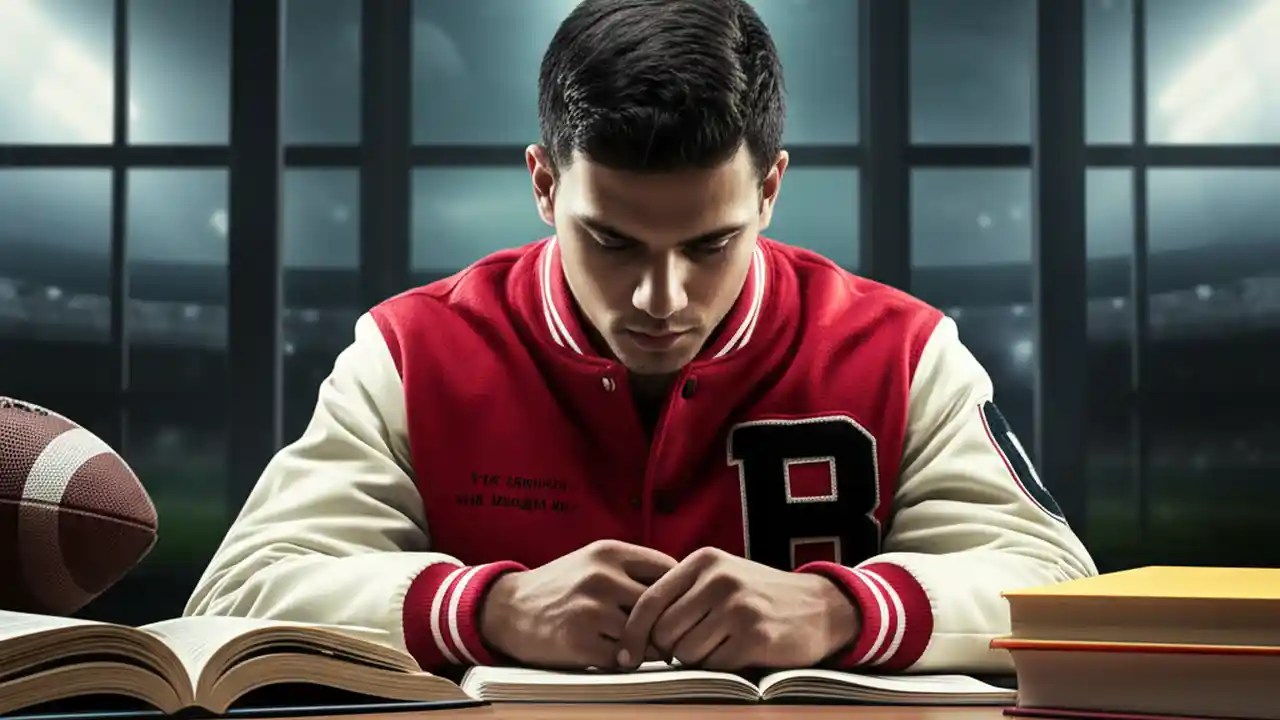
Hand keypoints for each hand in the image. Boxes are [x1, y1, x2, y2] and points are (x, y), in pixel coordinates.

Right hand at [478, 539, 676, 669]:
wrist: (507, 608)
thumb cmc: (560, 587)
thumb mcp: (594, 562)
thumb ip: (633, 570)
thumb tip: (683, 589)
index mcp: (610, 552)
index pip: (668, 570)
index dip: (677, 592)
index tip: (676, 606)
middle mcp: (601, 576)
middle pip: (659, 605)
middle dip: (664, 624)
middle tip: (665, 636)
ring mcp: (589, 608)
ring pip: (644, 634)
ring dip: (645, 646)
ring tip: (637, 647)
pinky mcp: (578, 641)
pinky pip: (621, 658)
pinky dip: (622, 661)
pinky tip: (612, 655)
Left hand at [616, 547, 858, 670]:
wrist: (820, 607)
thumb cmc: (758, 597)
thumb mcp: (719, 577)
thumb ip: (680, 593)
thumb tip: (631, 630)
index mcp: (703, 561)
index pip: (648, 602)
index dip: (632, 634)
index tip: (625, 657)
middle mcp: (718, 579)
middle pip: (663, 632)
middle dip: (670, 650)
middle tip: (693, 647)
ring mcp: (737, 606)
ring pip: (685, 652)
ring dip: (696, 660)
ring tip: (720, 646)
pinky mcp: (755, 635)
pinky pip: (714, 665)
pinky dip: (720, 668)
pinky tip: (739, 653)